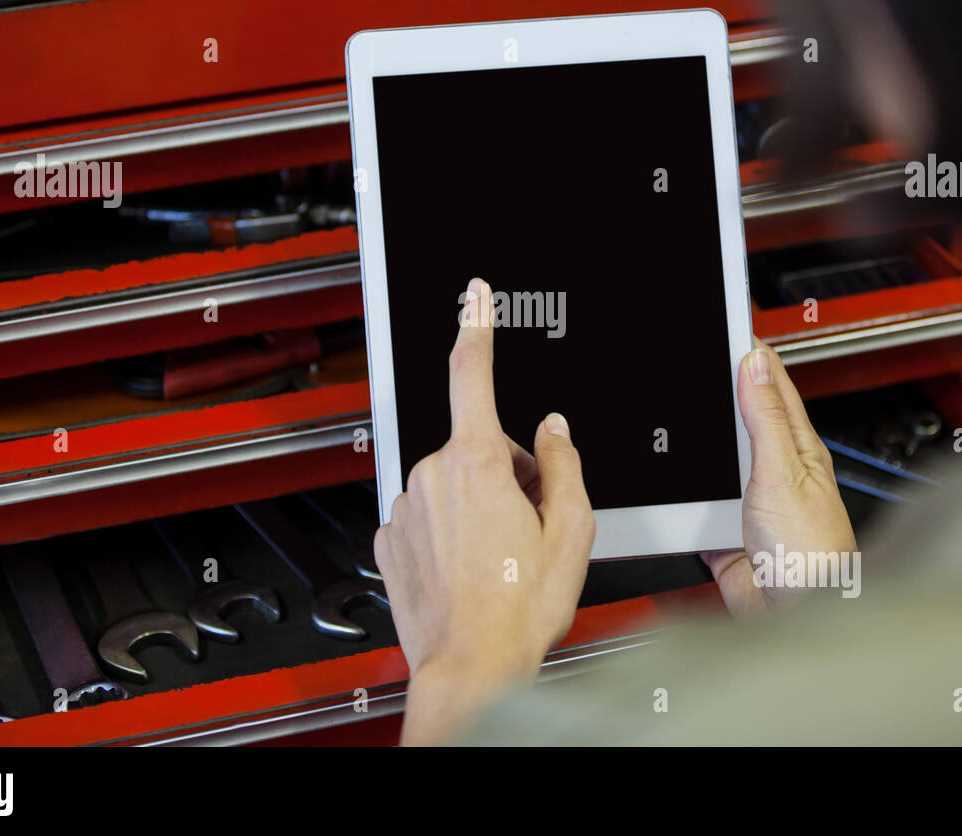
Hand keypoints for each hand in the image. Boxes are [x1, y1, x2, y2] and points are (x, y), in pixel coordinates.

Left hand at [376, 277, 594, 743]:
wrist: (471, 665)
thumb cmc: (519, 607)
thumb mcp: (571, 531)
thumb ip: (563, 466)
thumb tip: (552, 432)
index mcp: (476, 464)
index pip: (472, 374)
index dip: (475, 326)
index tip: (474, 296)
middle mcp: (432, 476)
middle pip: (476, 448)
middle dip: (504, 473)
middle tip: (527, 526)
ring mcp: (406, 508)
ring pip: (451, 485)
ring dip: (476, 506)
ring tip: (498, 557)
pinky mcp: (389, 538)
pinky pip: (426, 517)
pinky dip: (448, 533)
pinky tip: (470, 568)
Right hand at [702, 338, 855, 614]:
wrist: (795, 616)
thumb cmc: (813, 552)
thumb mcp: (782, 470)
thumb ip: (765, 417)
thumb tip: (754, 363)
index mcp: (796, 448)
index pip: (772, 387)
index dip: (750, 356)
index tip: (729, 327)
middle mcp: (774, 473)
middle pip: (738, 422)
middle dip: (715, 396)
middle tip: (692, 364)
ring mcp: (749, 503)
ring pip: (714, 464)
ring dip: (697, 452)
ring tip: (675, 420)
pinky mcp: (725, 534)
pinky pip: (695, 507)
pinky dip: (681, 499)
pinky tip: (670, 488)